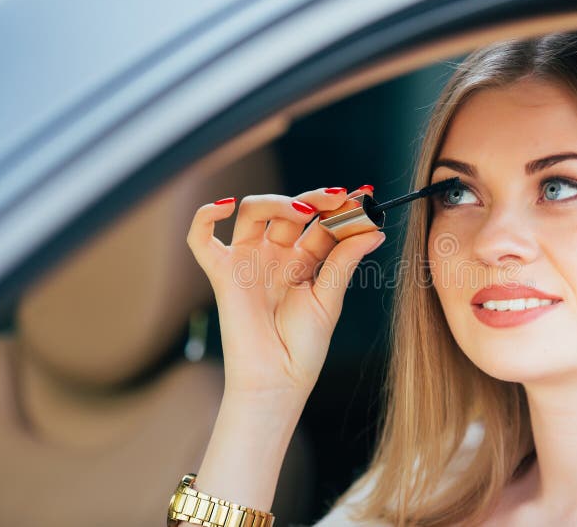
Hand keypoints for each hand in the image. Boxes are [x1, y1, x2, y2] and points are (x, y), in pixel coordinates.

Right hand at [186, 186, 384, 400]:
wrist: (277, 380)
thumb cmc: (303, 348)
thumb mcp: (329, 299)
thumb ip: (345, 261)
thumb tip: (374, 232)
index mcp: (304, 261)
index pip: (321, 224)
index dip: (341, 209)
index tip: (365, 195)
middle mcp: (275, 255)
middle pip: (289, 211)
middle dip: (315, 200)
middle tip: (338, 197)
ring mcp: (248, 261)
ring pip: (253, 212)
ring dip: (277, 201)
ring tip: (304, 211)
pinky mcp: (223, 273)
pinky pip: (202, 239)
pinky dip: (205, 217)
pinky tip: (224, 205)